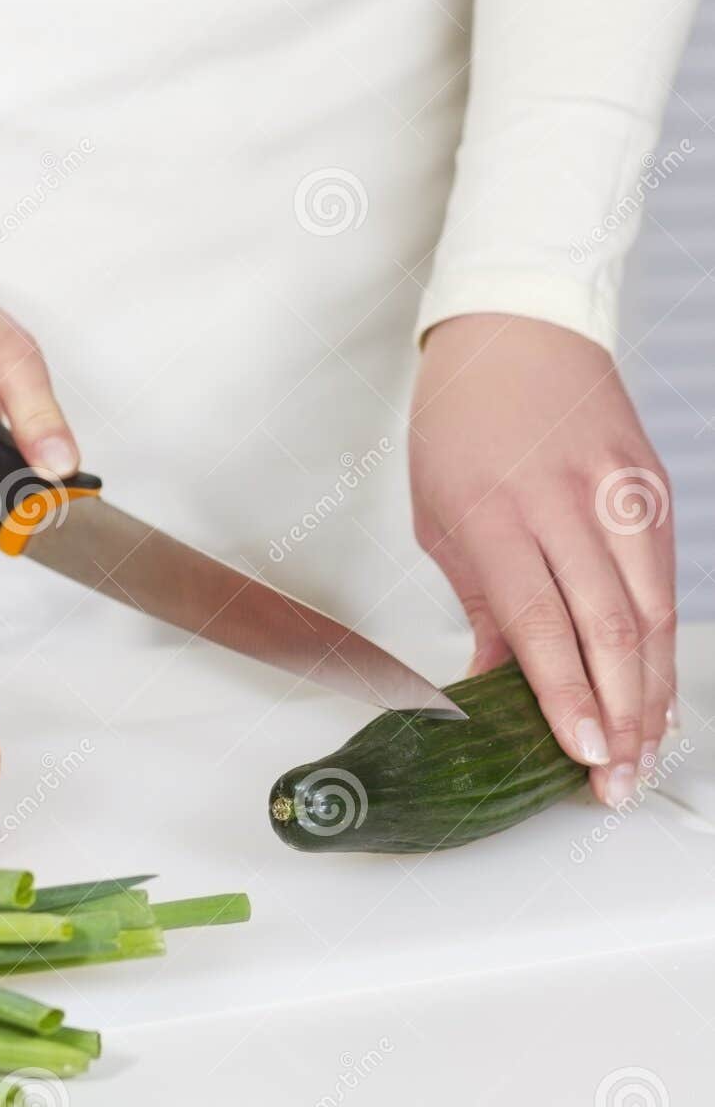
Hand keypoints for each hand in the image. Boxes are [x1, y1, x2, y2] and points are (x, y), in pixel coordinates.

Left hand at [410, 313, 675, 806]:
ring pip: (653, 611)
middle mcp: (566, 502)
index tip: (581, 755)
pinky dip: (665, 643)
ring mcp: (618, 492)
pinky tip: (657, 690)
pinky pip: (667, 579)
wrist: (516, 325)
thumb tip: (500, 686)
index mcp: (496, 511)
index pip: (542, 620)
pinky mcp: (654, 488)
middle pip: (609, 626)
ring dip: (652, 693)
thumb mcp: (440, 514)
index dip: (566, 695)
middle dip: (618, 716)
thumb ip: (480, 603)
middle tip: (614, 782)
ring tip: (641, 754)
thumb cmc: (460, 421)